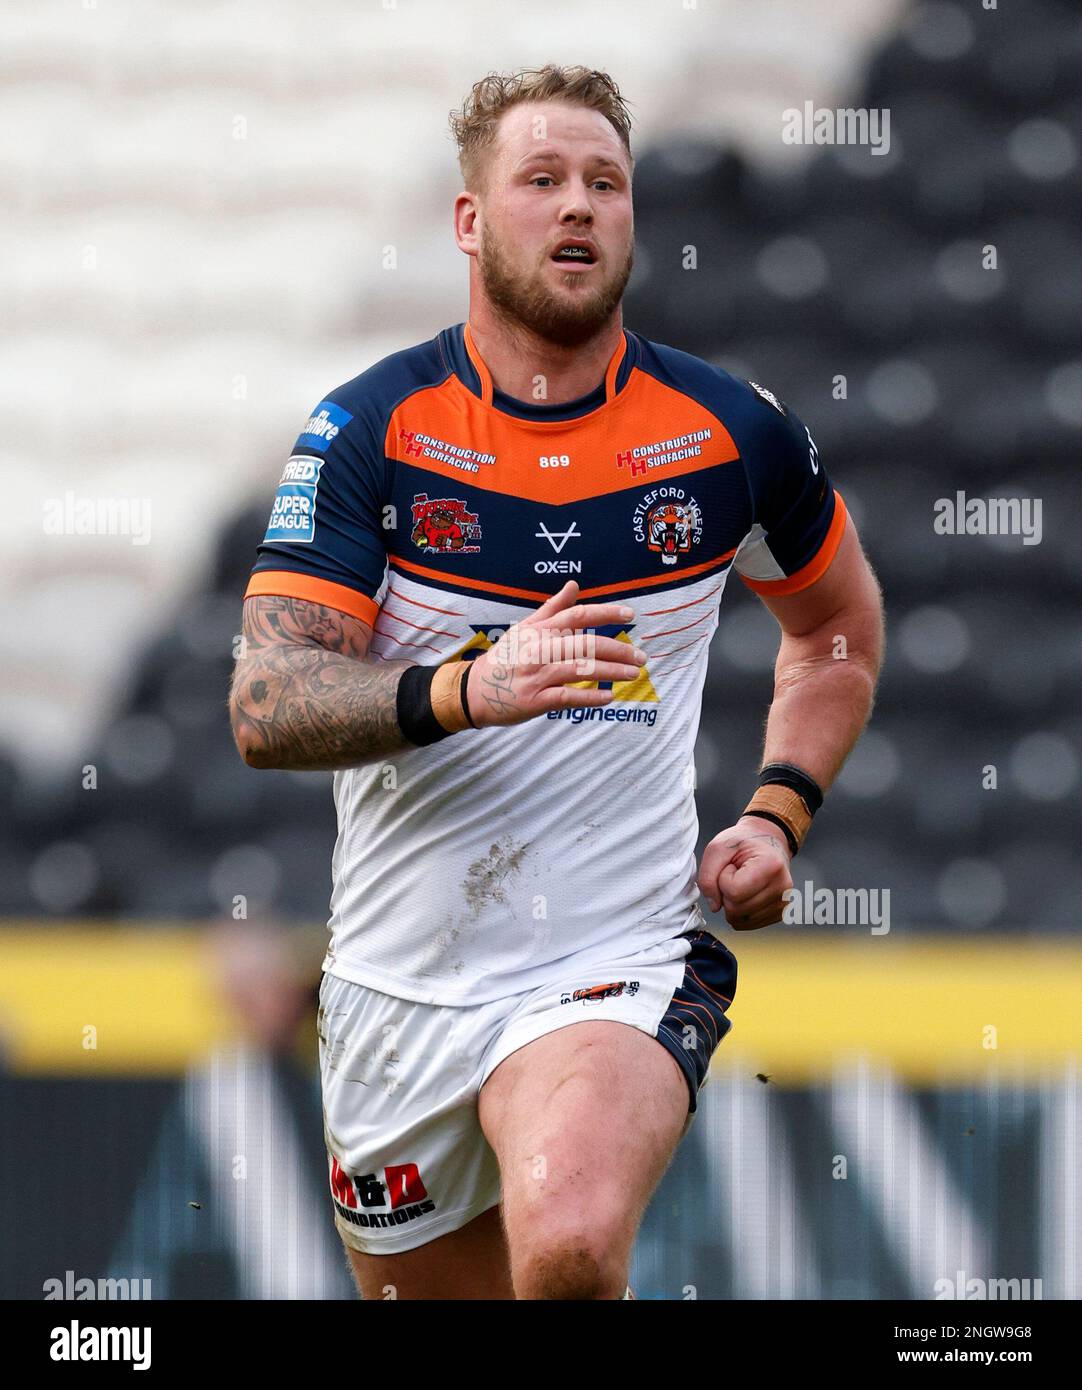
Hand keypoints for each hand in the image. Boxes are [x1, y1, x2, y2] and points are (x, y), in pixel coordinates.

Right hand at [465, 581, 645, 728]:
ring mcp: (537, 675)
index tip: (630, 615)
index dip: (607, 613)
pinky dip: (590, 696)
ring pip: (581, 669)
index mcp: (540, 630)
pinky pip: (568, 697)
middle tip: (641, 657)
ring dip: (611, 672)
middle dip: (618, 649)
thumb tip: (574, 585)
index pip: (578, 615)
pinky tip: (608, 697)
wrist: (475, 690)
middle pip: (586, 644)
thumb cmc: (505, 658)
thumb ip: (552, 608)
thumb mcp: (525, 628)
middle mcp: (540, 649)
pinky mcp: (535, 700)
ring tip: (632, 675)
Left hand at [697, 815, 792, 929]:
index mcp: (771, 866)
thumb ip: (707, 876)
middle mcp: (783, 888)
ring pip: (740, 920)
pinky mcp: (780, 914)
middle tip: (735, 874)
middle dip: (726, 893)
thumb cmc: (742, 843)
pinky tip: (746, 893)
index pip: (733, 891)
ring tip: (742, 882)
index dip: (723, 879)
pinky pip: (746, 924)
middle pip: (736, 909)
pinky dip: (739, 911)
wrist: (767, 841)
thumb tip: (714, 907)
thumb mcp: (717, 848)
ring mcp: (784, 903)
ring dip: (732, 903)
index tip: (732, 866)